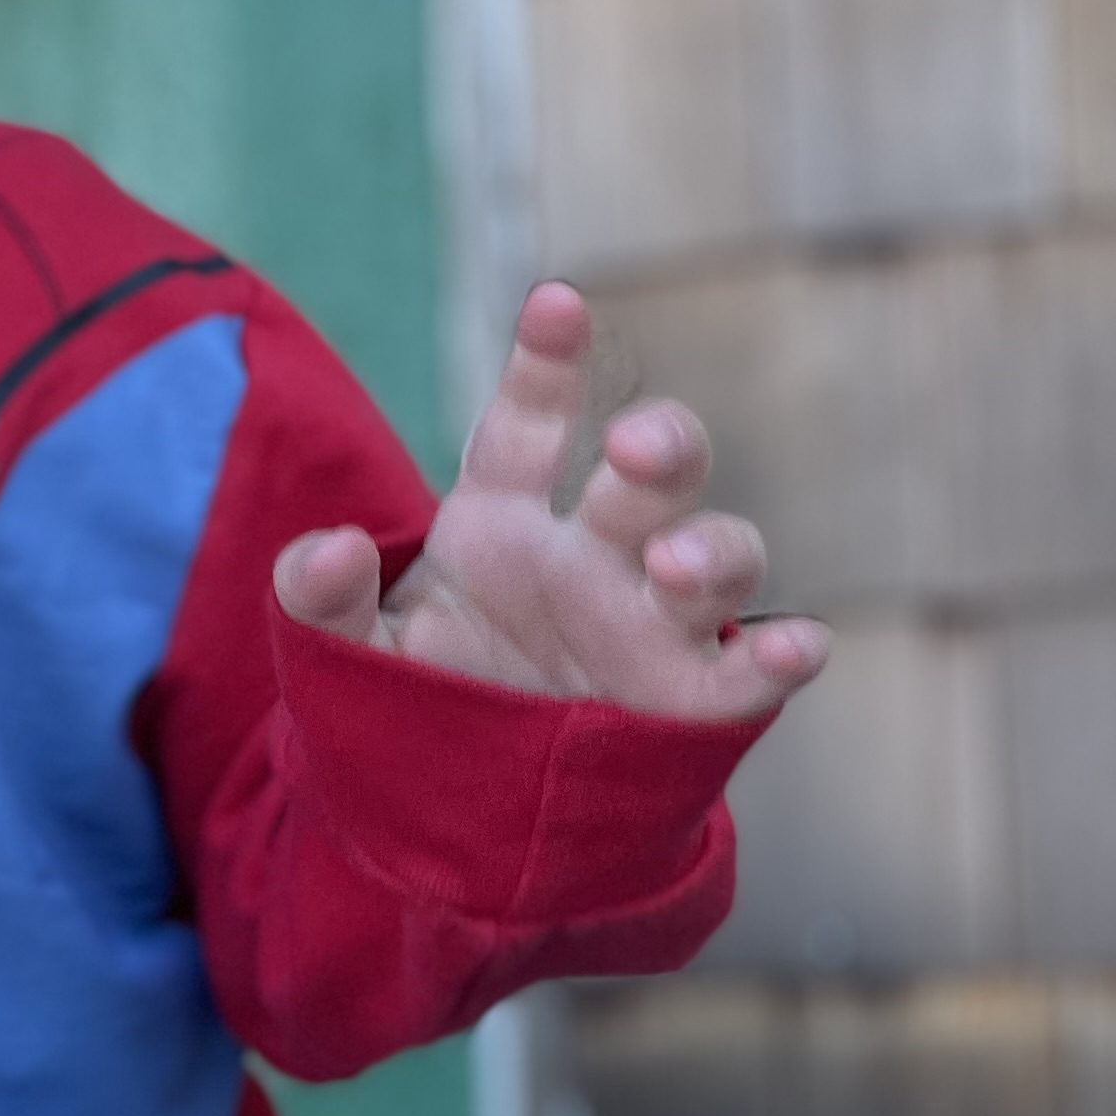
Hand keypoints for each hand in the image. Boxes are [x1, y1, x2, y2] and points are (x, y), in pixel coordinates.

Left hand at [274, 280, 829, 720]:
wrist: (452, 811)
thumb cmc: (414, 701)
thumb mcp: (350, 648)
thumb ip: (321, 596)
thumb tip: (330, 546)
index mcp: (503, 521)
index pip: (529, 426)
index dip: (547, 364)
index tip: (554, 304)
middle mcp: (595, 553)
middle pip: (654, 472)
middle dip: (661, 441)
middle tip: (632, 448)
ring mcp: (653, 621)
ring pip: (722, 554)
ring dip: (714, 549)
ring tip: (671, 566)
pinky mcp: (694, 700)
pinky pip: (755, 668)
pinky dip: (786, 653)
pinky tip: (794, 646)